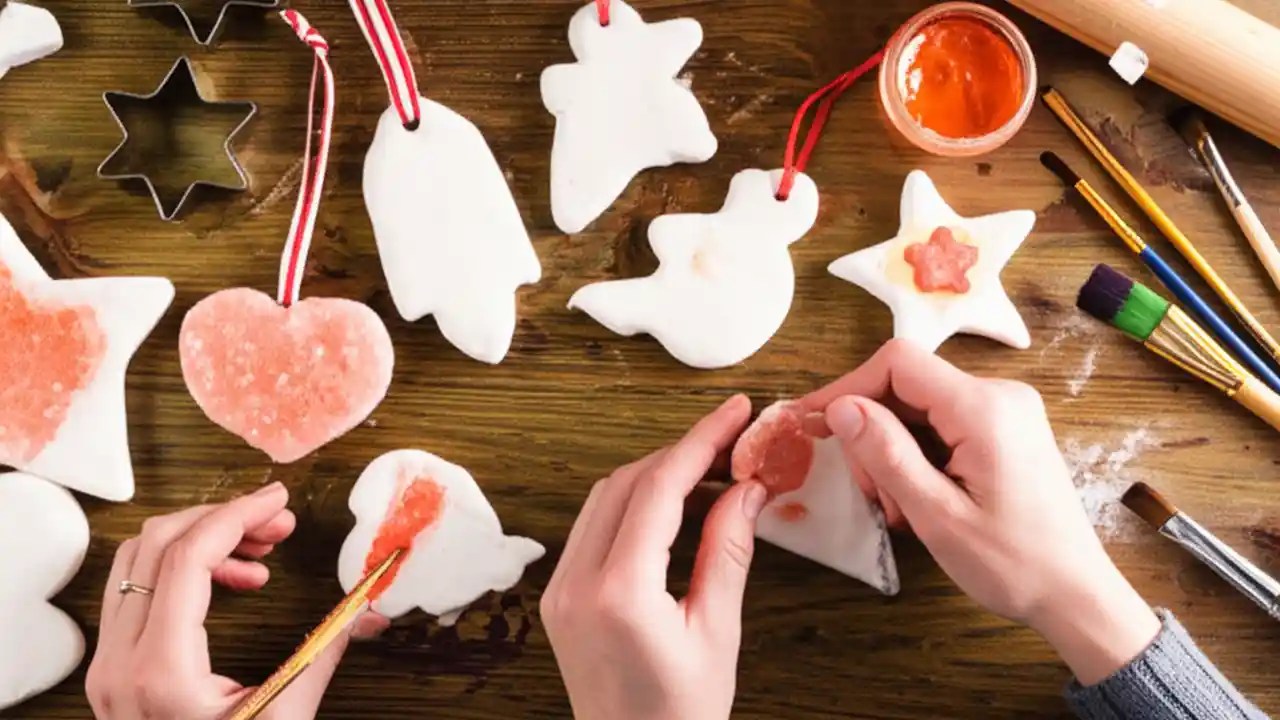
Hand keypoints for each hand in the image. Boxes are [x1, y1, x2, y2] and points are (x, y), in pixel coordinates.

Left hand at [86, 482, 383, 718]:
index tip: (278, 500)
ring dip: (200, 542)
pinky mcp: (113, 672)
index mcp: (160, 670)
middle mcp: (120, 662)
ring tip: (259, 556)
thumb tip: (370, 612)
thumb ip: (324, 654)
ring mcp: (109, 667)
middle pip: (157, 545)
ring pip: (139, 563)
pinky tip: (232, 585)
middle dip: (224, 520)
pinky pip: (137, 592)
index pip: (189, 556)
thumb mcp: (283, 718)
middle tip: (278, 523)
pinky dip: (181, 571)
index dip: (238, 514)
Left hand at [541, 395, 766, 719]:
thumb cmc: (681, 716)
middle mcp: (576, 584)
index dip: (701, 441)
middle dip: (680, 452)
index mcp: (619, 593)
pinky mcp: (559, 597)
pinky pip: (592, 525)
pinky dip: (632, 502)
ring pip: (604, 497)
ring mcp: (560, 589)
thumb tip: (748, 488)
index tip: (735, 413)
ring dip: (655, 473)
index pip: (659, 489)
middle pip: (626, 483)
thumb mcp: (717, 632)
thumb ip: (728, 551)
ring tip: (710, 467)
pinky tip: (672, 503)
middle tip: (732, 440)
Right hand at [802, 340, 1159, 685]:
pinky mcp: (1005, 430)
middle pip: (905, 387)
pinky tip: (918, 501)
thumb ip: (886, 454)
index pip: (898, 364)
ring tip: (900, 509)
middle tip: (873, 497)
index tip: (812, 423)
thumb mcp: (937, 515)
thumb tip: (839, 407)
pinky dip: (917, 457)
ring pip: (918, 410)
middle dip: (873, 435)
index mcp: (984, 409)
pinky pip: (941, 425)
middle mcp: (999, 396)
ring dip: (893, 454)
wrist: (1077, 595)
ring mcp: (1005, 411)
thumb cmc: (1013, 564)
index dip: (847, 387)